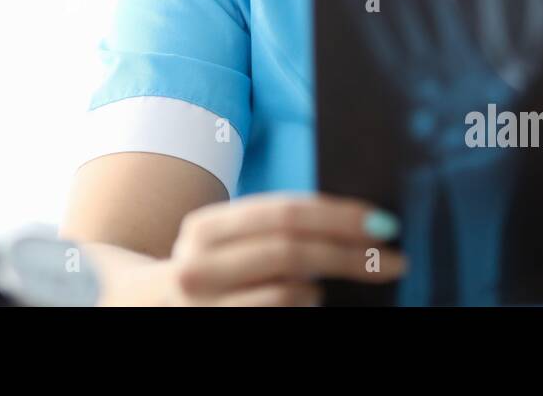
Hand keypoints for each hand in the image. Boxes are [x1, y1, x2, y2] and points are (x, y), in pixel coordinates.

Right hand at [164, 192, 406, 305]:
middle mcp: (198, 265)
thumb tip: (355, 220)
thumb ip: (273, 224)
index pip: (286, 213)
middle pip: (293, 251)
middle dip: (351, 253)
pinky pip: (281, 316)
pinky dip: (303, 305)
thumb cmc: (209, 265)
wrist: (148, 307)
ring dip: (319, 287)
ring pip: (289, 292)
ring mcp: (205, 306)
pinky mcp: (219, 330)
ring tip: (319, 285)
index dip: (340, 216)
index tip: (384, 222)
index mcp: (205, 227)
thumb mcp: (227, 235)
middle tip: (395, 258)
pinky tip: (303, 299)